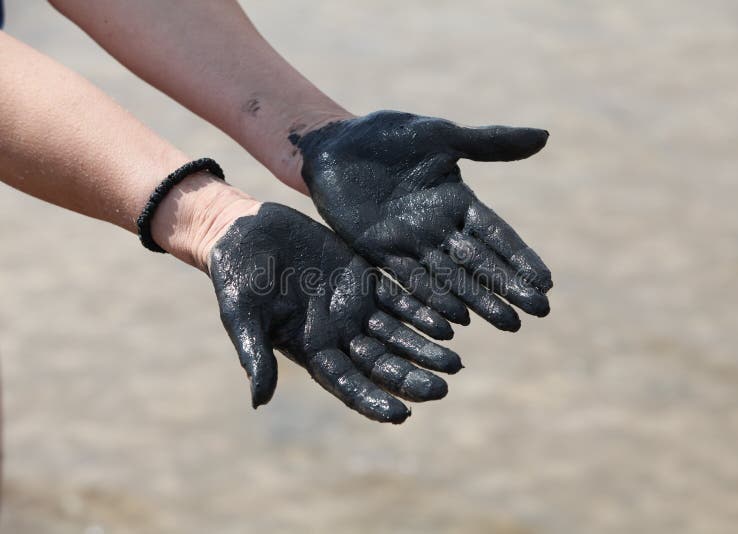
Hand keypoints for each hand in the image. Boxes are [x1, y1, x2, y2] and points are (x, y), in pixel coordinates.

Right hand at [208, 202, 461, 422]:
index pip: (348, 384)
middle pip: (382, 363)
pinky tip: (446, 322)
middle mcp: (338, 334)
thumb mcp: (242, 316)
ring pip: (396, 334)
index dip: (374, 400)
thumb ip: (256, 356)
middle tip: (443, 388)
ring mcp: (353, 307)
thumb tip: (259, 403)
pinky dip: (420, 311)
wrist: (244, 233)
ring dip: (424, 348)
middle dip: (411, 376)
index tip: (403, 415)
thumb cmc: (236, 278)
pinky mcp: (363, 278)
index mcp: (312, 350)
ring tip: (455, 361)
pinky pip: (398, 298)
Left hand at [292, 111, 552, 331]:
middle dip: (509, 287)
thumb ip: (488, 143)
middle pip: (480, 263)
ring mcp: (410, 243)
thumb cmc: (388, 135)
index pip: (497, 235)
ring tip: (508, 324)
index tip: (547, 282)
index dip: (521, 258)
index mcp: (456, 200)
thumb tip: (546, 137)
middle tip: (538, 313)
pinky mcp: (380, 252)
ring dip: (479, 301)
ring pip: (452, 278)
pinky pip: (410, 280)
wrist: (332, 145)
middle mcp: (439, 227)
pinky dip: (433, 300)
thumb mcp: (440, 135)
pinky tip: (456, 321)